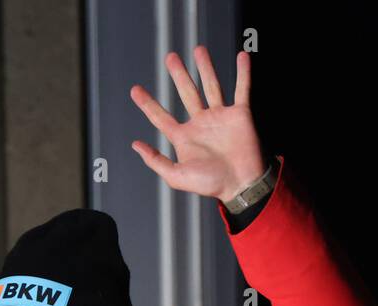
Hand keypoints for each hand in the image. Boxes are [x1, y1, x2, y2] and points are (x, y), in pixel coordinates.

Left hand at [129, 46, 266, 203]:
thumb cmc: (211, 185)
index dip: (147, 104)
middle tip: (170, 57)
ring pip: (211, 86)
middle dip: (178, 75)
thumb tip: (135, 145)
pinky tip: (241, 56)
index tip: (134, 90)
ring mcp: (220, 117)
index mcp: (184, 137)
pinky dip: (243, 73)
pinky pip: (242, 89)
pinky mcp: (240, 115)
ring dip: (205, 68)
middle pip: (187, 93)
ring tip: (198, 49)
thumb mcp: (177, 176)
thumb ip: (156, 161)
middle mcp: (201, 123)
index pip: (161, 117)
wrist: (242, 185)